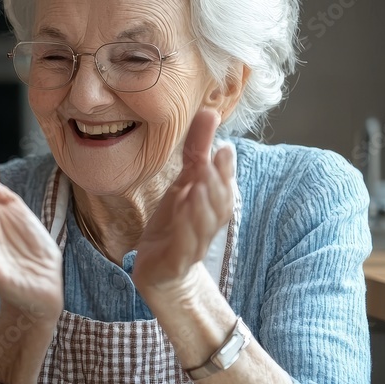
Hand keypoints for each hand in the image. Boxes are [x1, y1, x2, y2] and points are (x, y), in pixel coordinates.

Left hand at [133, 109, 234, 294]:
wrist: (159, 272)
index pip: (224, 186)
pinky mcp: (177, 260)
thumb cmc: (174, 224)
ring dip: (202, 205)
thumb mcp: (182, 182)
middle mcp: (208, 224)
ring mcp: (194, 243)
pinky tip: (182, 212)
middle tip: (208, 163)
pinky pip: (185, 245)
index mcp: (212, 206)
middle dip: (216, 184)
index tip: (223, 149)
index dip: (225, 170)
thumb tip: (210, 111)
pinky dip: (186, 228)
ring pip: (204, 225)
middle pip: (220, 205)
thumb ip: (196, 150)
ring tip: (196, 184)